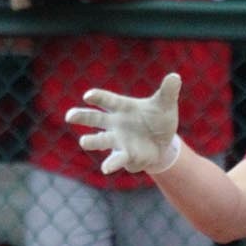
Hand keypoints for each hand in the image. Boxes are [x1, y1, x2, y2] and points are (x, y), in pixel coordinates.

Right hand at [66, 72, 182, 174]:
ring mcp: (118, 141)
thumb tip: (175, 77)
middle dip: (81, 117)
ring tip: (83, 141)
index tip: (88, 96)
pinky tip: (106, 168)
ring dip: (92, 141)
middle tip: (70, 116)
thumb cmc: (158, 119)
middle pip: (94, 118)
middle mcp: (114, 124)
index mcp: (122, 107)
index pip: (107, 100)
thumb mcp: (166, 105)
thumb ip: (168, 92)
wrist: (164, 142)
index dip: (97, 97)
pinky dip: (112, 163)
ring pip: (100, 140)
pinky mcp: (125, 156)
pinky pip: (117, 159)